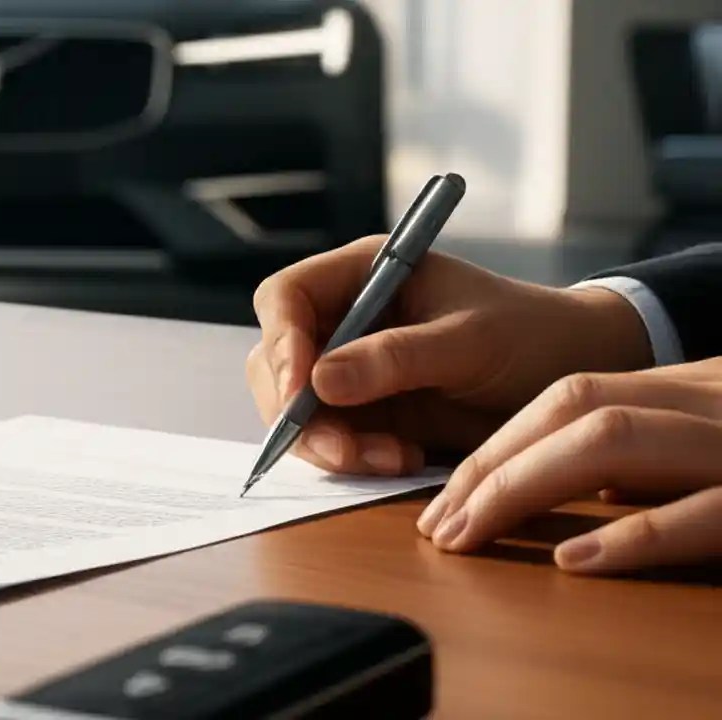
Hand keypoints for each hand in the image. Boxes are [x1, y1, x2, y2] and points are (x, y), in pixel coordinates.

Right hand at [247, 236, 653, 474]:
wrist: (575, 376)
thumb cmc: (531, 334)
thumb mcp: (470, 340)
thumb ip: (397, 357)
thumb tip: (319, 381)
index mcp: (361, 275)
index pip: (286, 299)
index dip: (281, 342)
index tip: (302, 389)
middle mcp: (345, 320)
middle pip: (276, 362)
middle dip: (299, 410)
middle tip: (339, 448)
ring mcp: (350, 370)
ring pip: (297, 410)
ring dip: (326, 443)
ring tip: (387, 460)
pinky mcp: (366, 415)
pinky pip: (331, 440)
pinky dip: (352, 459)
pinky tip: (399, 462)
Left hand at [419, 358, 721, 573]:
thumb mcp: (717, 444)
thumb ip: (659, 455)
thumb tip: (598, 485)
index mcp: (691, 390)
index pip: (570, 399)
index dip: (497, 449)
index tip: (446, 502)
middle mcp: (709, 400)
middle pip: (575, 409)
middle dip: (492, 467)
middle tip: (437, 527)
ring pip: (614, 438)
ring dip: (525, 487)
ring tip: (468, 537)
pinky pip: (702, 512)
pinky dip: (630, 536)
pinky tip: (569, 559)